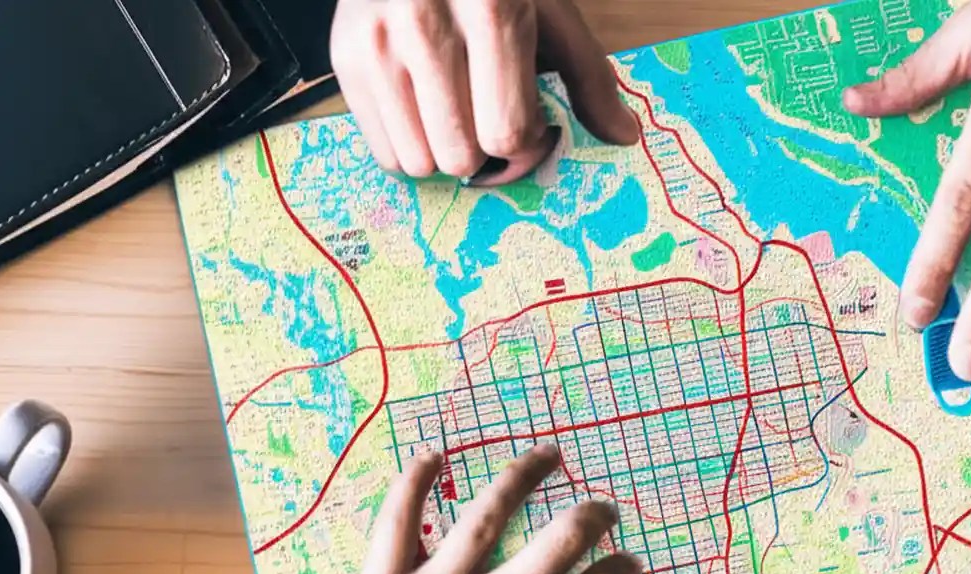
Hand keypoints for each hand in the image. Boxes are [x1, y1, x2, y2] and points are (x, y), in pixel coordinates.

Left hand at [298, 445, 657, 573]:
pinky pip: (399, 522)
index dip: (617, 572)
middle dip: (589, 518)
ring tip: (548, 454)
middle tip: (603, 507)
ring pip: (487, 518)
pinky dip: (413, 484)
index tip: (627, 560)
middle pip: (555, 546)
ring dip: (522, 479)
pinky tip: (433, 455)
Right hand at [329, 0, 639, 184]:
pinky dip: (410, 145)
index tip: (528, 127)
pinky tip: (423, 109)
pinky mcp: (344, 58)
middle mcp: (424, 23)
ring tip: (453, 112)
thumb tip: (625, 136)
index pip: (505, 131)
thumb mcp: (549, 14)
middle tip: (487, 120)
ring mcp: (377, 41)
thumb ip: (589, 78)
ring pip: (418, 162)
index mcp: (489, 9)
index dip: (525, 143)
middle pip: (460, 154)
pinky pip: (384, 152)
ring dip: (444, 152)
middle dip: (484, 152)